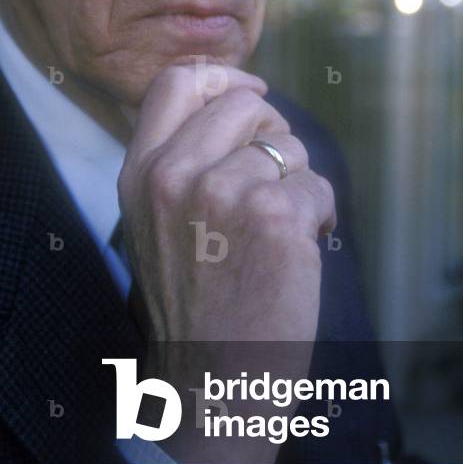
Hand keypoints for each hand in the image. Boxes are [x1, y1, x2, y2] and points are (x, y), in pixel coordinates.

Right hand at [116, 63, 336, 463]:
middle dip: (273, 133)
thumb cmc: (194, 304)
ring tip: (281, 228)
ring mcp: (224, 193)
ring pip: (289, 147)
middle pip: (246, 102)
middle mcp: (175, 174)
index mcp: (141, 172)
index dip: (224, 77)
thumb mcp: (156, 222)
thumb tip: (236, 102)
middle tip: (274, 177)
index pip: (176, 81)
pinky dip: (321, 214)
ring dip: (298, 181)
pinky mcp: (275, 218)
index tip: (252, 93)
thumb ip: (180, 162)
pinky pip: (318, 185)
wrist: (210, 386)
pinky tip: (303, 248)